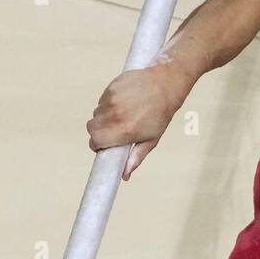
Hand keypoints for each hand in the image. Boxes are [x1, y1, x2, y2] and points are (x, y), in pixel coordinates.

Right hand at [86, 64, 184, 180]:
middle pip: (91, 128)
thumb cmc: (162, 113)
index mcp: (125, 130)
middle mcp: (116, 114)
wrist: (167, 84)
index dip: (97, 145)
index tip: (104, 144)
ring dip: (104, 117)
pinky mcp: (112, 86)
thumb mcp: (152, 138)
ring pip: (96, 113)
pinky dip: (108, 104)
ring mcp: (113, 99)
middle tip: (113, 131)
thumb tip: (124, 175)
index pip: (95, 141)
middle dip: (98, 132)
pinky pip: (102, 100)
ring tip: (122, 114)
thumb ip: (136, 157)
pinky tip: (124, 102)